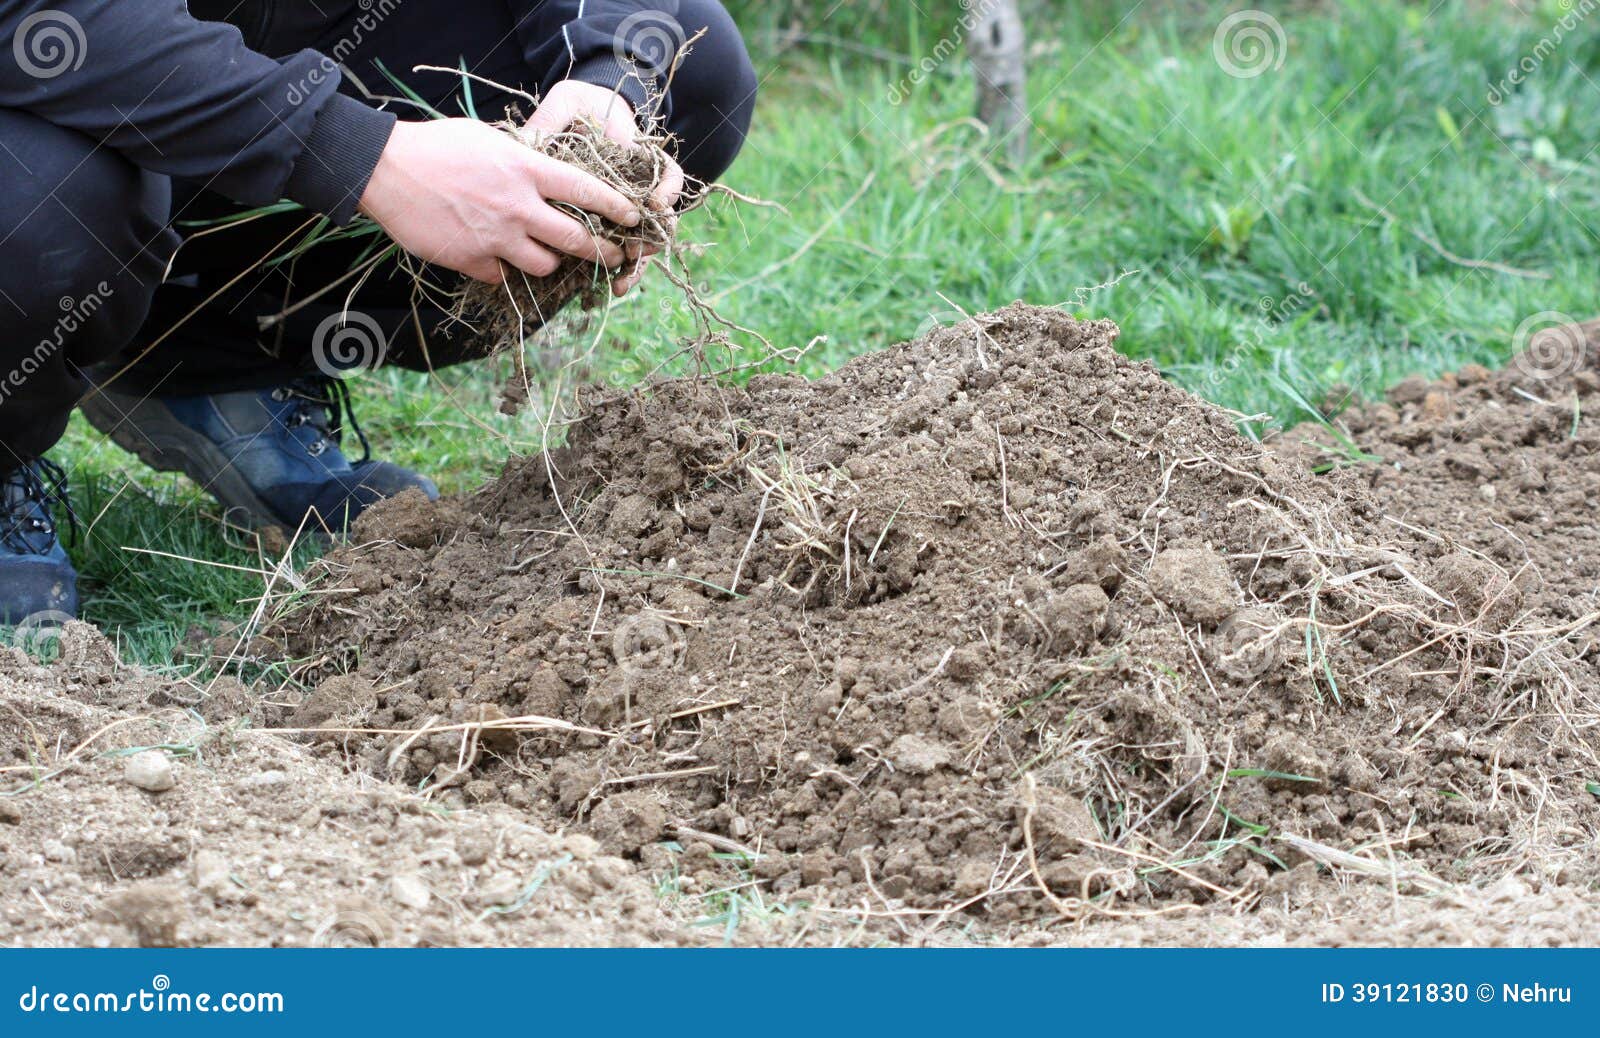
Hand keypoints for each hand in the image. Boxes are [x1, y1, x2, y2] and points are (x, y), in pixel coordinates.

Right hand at [358, 118, 641, 284]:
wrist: (385, 169)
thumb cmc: (437, 144)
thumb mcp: (490, 139)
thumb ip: (523, 159)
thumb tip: (546, 170)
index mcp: (526, 169)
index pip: (587, 191)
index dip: (616, 208)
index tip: (633, 218)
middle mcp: (518, 207)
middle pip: (577, 241)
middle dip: (603, 252)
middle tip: (613, 256)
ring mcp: (496, 238)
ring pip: (545, 266)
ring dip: (549, 262)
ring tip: (543, 253)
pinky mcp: (472, 260)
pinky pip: (502, 276)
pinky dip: (502, 270)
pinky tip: (493, 256)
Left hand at [523, 80, 684, 296]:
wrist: (582, 107)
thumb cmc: (579, 102)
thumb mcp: (565, 101)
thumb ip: (552, 119)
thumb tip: (524, 142)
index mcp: (637, 154)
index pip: (668, 175)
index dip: (667, 192)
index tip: (653, 206)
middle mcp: (640, 183)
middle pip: (661, 218)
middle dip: (651, 240)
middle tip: (634, 255)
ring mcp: (630, 203)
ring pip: (646, 239)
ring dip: (638, 263)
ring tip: (622, 283)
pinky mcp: (615, 218)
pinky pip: (626, 247)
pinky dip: (625, 267)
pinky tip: (614, 285)